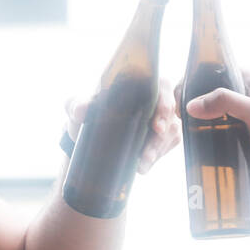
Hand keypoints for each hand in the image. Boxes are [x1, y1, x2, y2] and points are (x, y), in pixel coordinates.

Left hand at [64, 77, 180, 173]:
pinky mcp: (161, 136)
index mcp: (139, 83)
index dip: (165, 105)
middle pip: (170, 114)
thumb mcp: (79, 106)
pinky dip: (156, 157)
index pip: (162, 87)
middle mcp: (155, 98)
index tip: (157, 126)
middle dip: (161, 136)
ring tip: (142, 163)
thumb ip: (78, 105)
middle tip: (147, 153)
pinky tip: (143, 166)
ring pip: (170, 132)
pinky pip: (166, 146)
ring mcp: (160, 118)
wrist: (87, 135)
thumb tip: (79, 110)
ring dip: (157, 150)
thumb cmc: (86, 112)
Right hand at [176, 69, 249, 188]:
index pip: (210, 70)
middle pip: (205, 89)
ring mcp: (238, 110)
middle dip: (189, 100)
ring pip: (206, 108)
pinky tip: (192, 135)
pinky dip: (200, 128)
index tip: (181, 100)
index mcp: (249, 77)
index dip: (191, 81)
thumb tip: (192, 105)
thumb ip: (226, 102)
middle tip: (181, 117)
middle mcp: (242, 90)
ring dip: (193, 116)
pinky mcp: (234, 129)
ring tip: (183, 126)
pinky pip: (210, 123)